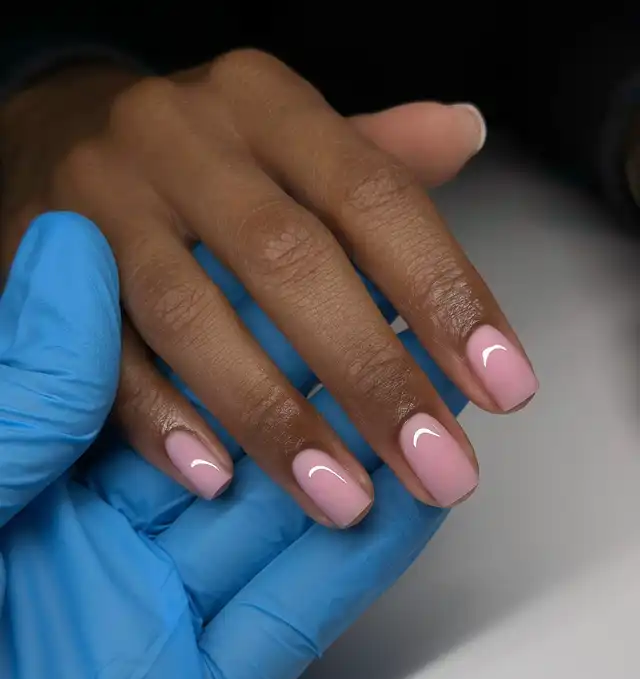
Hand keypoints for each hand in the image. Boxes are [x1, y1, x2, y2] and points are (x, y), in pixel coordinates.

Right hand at [0, 50, 536, 528]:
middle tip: (438, 467)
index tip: (506, 387)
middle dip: (373, 376)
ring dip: (273, 417)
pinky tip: (218, 479)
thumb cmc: (201, 156)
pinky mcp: (42, 264)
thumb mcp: (286, 136)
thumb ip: (372, 152)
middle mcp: (183, 140)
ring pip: (193, 316)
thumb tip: (465, 134)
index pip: (375, 197)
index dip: (445, 295)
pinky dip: (161, 419)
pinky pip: (103, 353)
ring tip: (343, 498)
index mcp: (265, 105)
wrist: (53, 131)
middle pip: (292, 262)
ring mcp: (104, 201)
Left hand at [0, 214, 464, 678]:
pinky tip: (413, 498)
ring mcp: (159, 617)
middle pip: (237, 438)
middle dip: (323, 373)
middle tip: (395, 308)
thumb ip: (25, 392)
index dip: (229, 310)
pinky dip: (360, 559)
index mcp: (33, 480)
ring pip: (281, 520)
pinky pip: (292, 617)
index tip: (293, 246)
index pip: (150, 372)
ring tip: (434, 390)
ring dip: (363, 454)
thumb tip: (71, 255)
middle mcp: (103, 540)